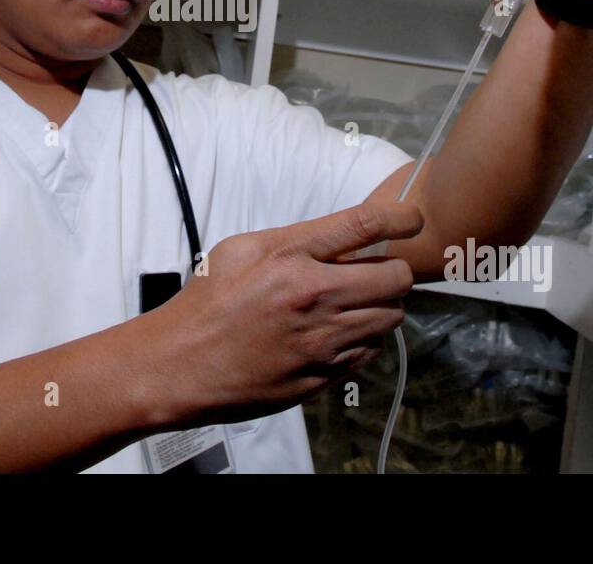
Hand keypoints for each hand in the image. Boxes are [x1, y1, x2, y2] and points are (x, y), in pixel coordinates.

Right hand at [154, 201, 420, 426]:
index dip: (401, 216)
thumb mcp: (240, 249)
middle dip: (394, 270)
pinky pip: (368, 352)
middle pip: (395, 278)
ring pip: (390, 318)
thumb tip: (339, 239)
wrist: (180, 365)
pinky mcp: (322, 376)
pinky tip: (339, 333)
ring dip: (382, 306)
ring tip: (355, 303)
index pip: (365, 225)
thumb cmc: (205, 302)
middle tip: (378, 271)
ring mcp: (322, 343)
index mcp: (291, 259)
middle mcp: (314, 299)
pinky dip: (364, 339)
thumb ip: (293, 240)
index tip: (411, 218)